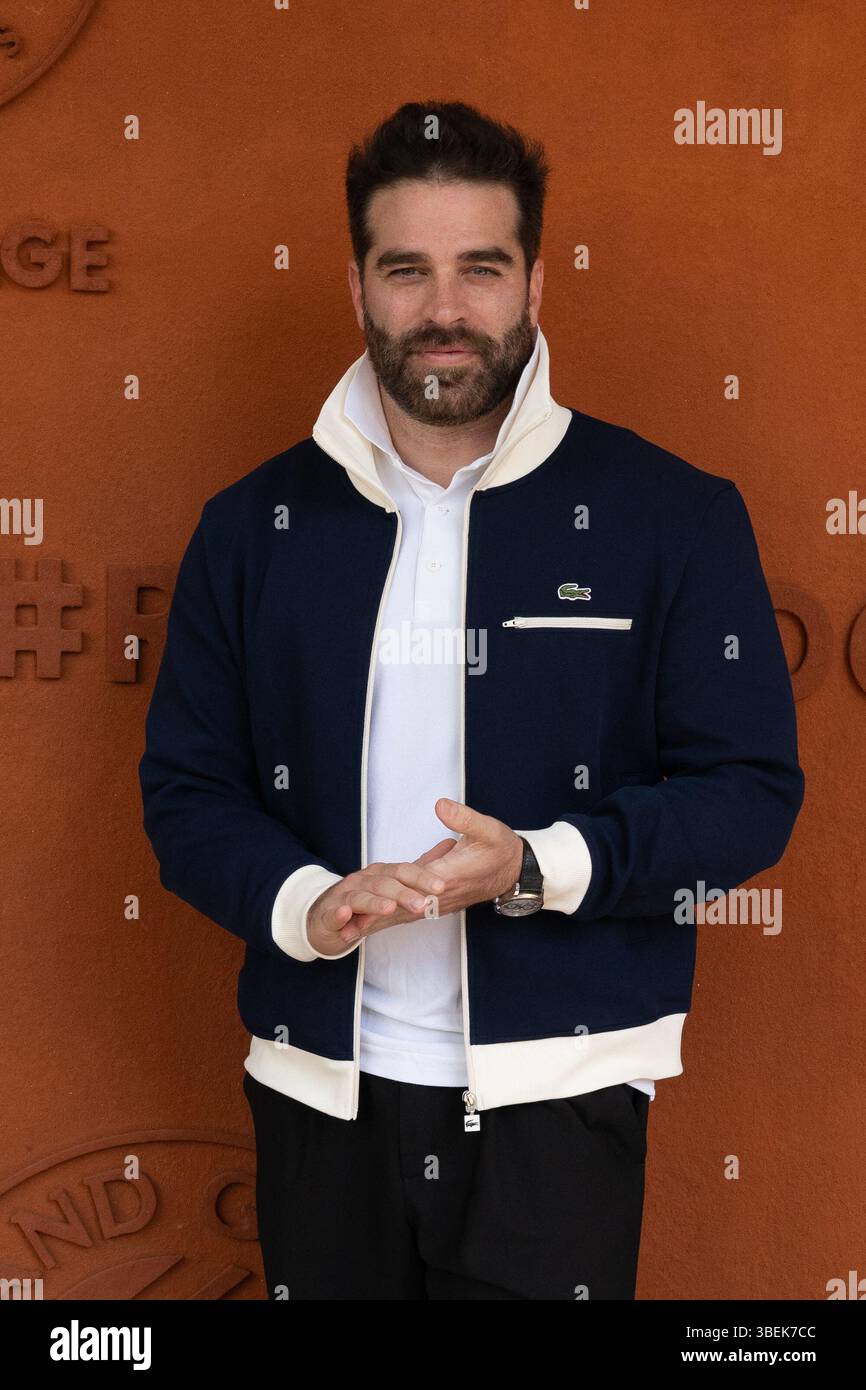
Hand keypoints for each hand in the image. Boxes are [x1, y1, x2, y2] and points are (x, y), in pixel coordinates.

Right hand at [306, 843, 454, 956]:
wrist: (325, 916)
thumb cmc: (365, 897)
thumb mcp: (393, 883)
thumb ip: (421, 868)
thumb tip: (450, 844)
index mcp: (382, 873)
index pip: (404, 872)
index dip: (422, 878)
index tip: (441, 886)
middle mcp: (364, 880)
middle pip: (385, 884)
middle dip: (404, 893)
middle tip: (422, 904)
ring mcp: (345, 895)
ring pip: (361, 897)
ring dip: (375, 903)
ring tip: (389, 908)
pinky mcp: (329, 914)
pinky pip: (334, 913)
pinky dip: (339, 914)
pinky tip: (345, 915)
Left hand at [334, 799, 523, 942]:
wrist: (516, 870)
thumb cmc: (501, 847)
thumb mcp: (487, 828)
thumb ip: (463, 818)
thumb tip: (440, 806)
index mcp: (449, 875)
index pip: (413, 885)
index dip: (388, 892)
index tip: (364, 899)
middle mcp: (442, 894)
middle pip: (403, 908)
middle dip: (374, 916)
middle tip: (344, 923)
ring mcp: (441, 902)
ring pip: (404, 914)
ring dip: (379, 922)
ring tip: (349, 929)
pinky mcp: (439, 903)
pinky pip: (411, 914)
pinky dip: (391, 919)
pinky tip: (373, 922)